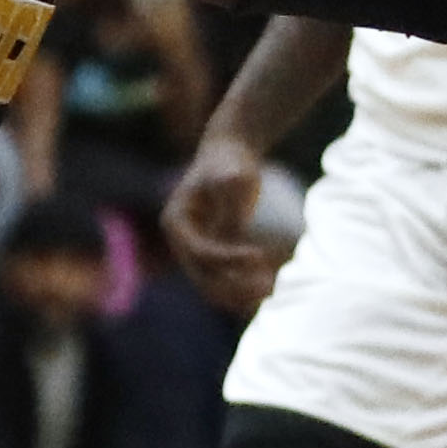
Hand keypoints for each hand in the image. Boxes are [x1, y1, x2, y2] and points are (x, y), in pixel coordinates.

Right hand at [161, 134, 279, 314]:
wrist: (230, 153)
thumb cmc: (231, 163)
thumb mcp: (233, 180)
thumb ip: (232, 212)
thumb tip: (233, 243)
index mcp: (176, 221)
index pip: (200, 252)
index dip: (229, 260)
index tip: (260, 256)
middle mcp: (180, 240)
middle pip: (202, 276)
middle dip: (233, 285)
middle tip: (267, 286)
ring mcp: (193, 249)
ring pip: (211, 284)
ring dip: (238, 294)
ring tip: (270, 291)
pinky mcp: (210, 253)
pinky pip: (223, 279)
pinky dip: (242, 288)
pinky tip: (269, 290)